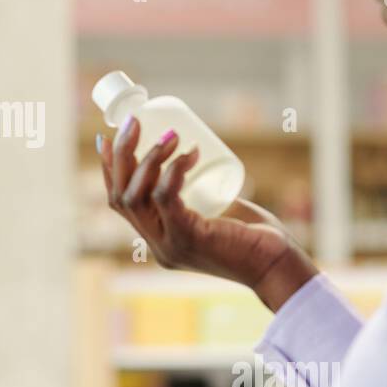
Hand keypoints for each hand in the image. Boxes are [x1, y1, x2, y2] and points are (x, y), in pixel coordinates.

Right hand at [99, 116, 319, 311]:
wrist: (278, 265)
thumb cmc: (257, 236)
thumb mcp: (220, 212)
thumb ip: (204, 193)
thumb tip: (194, 156)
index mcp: (159, 239)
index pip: (119, 202)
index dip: (109, 169)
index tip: (108, 137)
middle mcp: (157, 245)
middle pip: (120, 196)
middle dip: (121, 155)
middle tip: (134, 121)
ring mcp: (169, 245)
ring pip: (137, 196)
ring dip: (148, 158)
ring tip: (170, 132)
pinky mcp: (188, 239)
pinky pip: (166, 198)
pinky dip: (173, 170)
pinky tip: (189, 153)